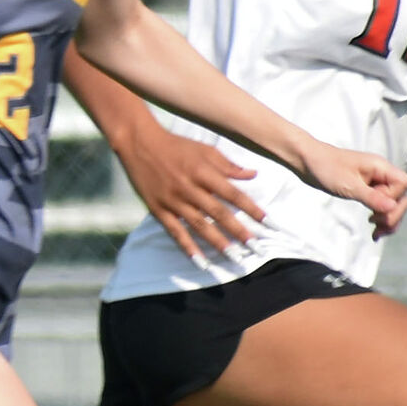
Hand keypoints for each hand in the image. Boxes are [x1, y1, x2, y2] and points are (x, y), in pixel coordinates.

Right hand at [114, 124, 265, 260]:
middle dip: (238, 231)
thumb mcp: (205, 149)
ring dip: (218, 243)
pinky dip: (188, 247)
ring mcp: (174, 201)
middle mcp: (190, 188)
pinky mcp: (159, 209)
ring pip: (199, 225)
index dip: (250, 208)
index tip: (266, 221)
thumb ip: (228, 165)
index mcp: (203, 172)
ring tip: (234, 257)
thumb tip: (253, 174)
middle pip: (219, 213)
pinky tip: (201, 261)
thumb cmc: (176, 146)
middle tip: (255, 247)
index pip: (232, 194)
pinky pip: (176, 232)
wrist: (140, 144)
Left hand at [294, 142, 406, 236]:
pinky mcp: (366, 189)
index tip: (374, 206)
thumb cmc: (326, 168)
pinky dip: (380, 218)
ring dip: (388, 219)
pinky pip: (381, 205)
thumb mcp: (349, 186)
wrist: (307, 161)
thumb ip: (372, 197)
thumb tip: (393, 207)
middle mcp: (381, 173)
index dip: (394, 198)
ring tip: (376, 233)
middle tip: (375, 224)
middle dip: (393, 214)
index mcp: (380, 167)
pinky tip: (374, 230)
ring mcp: (374, 182)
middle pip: (402, 196)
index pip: (404, 184)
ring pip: (393, 203)